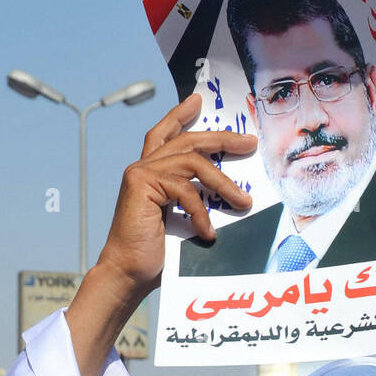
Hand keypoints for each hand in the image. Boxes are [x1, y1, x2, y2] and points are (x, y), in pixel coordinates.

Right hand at [96, 93, 256, 295]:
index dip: (179, 115)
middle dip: (221, 139)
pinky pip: (184, 189)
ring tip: (243, 202)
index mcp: (150, 174)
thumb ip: (194, 201)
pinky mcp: (141, 185)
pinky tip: (207, 234)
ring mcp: (140, 173)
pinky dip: (200, 212)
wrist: (127, 275)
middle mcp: (142, 168)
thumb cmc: (154, 256)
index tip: (197, 100)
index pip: (165, 134)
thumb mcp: (181, 221)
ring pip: (193, 163)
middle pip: (187, 141)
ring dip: (223, 183)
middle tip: (248, 142)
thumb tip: (233, 197)